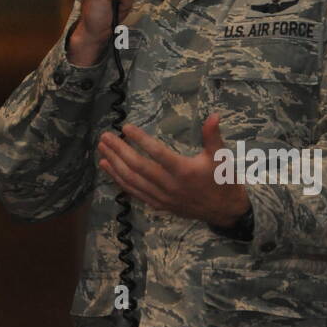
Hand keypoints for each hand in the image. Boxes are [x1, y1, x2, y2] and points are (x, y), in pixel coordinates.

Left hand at [97, 113, 249, 227]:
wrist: (225, 211)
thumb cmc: (222, 179)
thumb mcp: (221, 156)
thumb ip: (212, 136)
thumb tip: (213, 115)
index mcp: (184, 172)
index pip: (157, 153)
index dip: (140, 140)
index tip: (126, 127)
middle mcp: (170, 186)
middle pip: (138, 167)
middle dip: (119, 151)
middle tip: (105, 135)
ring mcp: (162, 197)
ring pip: (132, 181)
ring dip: (115, 164)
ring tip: (102, 149)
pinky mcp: (158, 204)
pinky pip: (134, 192)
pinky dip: (119, 179)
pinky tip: (108, 167)